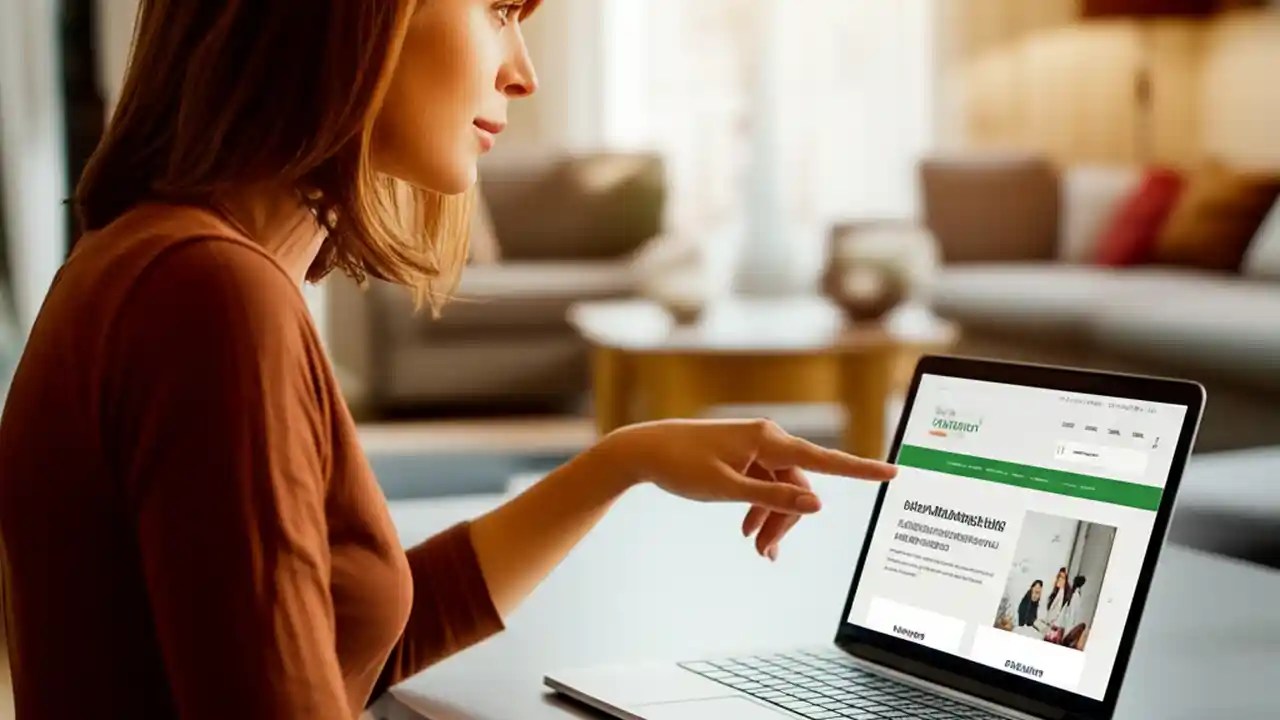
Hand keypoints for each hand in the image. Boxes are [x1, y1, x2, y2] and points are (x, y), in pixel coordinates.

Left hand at [600, 418, 895, 560]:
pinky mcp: (745, 455)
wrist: (644, 450)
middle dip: (787, 520)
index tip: (892, 472)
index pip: (824, 460)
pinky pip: (766, 484)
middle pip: (799, 486)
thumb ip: (773, 499)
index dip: (860, 470)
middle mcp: (768, 438)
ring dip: (772, 519)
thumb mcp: (727, 490)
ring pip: (782, 489)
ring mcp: (756, 446)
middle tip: (763, 554)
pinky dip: (759, 507)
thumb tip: (818, 506)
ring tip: (753, 546)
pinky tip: (747, 530)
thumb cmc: (681, 466)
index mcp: (768, 440)